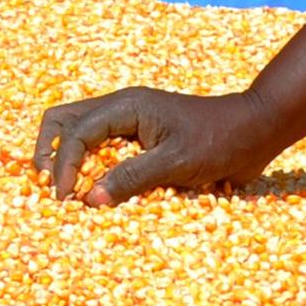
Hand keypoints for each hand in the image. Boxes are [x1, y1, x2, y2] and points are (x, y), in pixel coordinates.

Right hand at [34, 86, 286, 204]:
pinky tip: (93, 191)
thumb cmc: (219, 141)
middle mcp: (121, 108)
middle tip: (53, 189)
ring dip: (67, 158)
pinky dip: (89, 166)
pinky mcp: (138, 138)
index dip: (63, 165)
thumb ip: (132, 178)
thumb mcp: (176, 162)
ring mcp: (128, 122)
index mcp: (127, 105)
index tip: (65, 199)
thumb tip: (89, 200)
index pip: (77, 131)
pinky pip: (101, 148)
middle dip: (51, 153)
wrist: (253, 131)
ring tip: (66, 192)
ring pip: (78, 132)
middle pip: (64, 121)